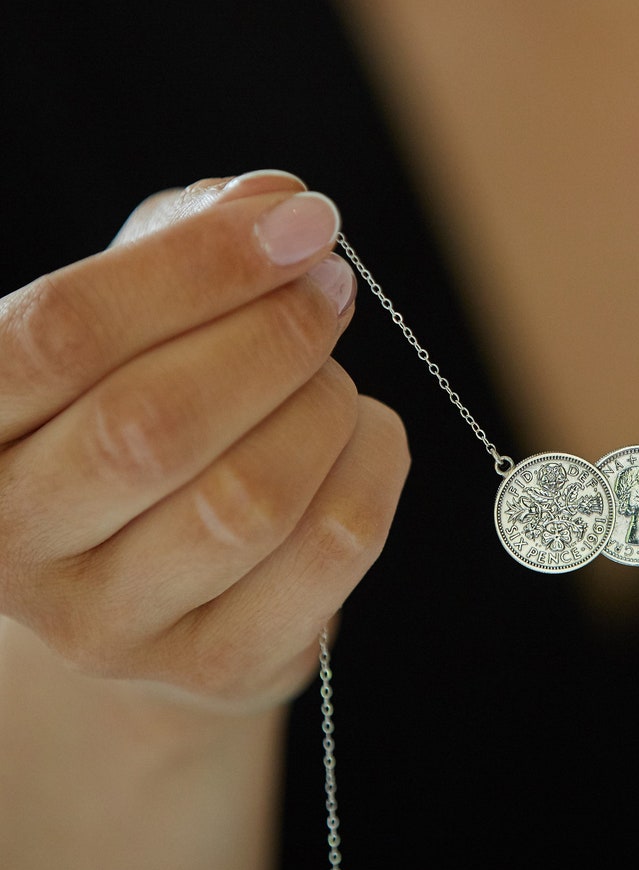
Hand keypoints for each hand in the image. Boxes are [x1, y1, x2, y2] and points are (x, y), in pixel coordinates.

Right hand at [0, 172, 408, 714]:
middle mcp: (11, 542)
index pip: (64, 333)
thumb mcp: (126, 315)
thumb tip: (273, 203)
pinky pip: (328, 549)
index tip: (300, 219)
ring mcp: (104, 625)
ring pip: (248, 499)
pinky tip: (361, 433)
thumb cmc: (130, 406)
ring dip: (322, 404)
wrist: (143, 576)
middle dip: (272, 334)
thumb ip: (179, 241)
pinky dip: (373, 465)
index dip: (195, 265)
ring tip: (330, 370)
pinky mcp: (211, 666)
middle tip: (330, 285)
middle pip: (152, 426)